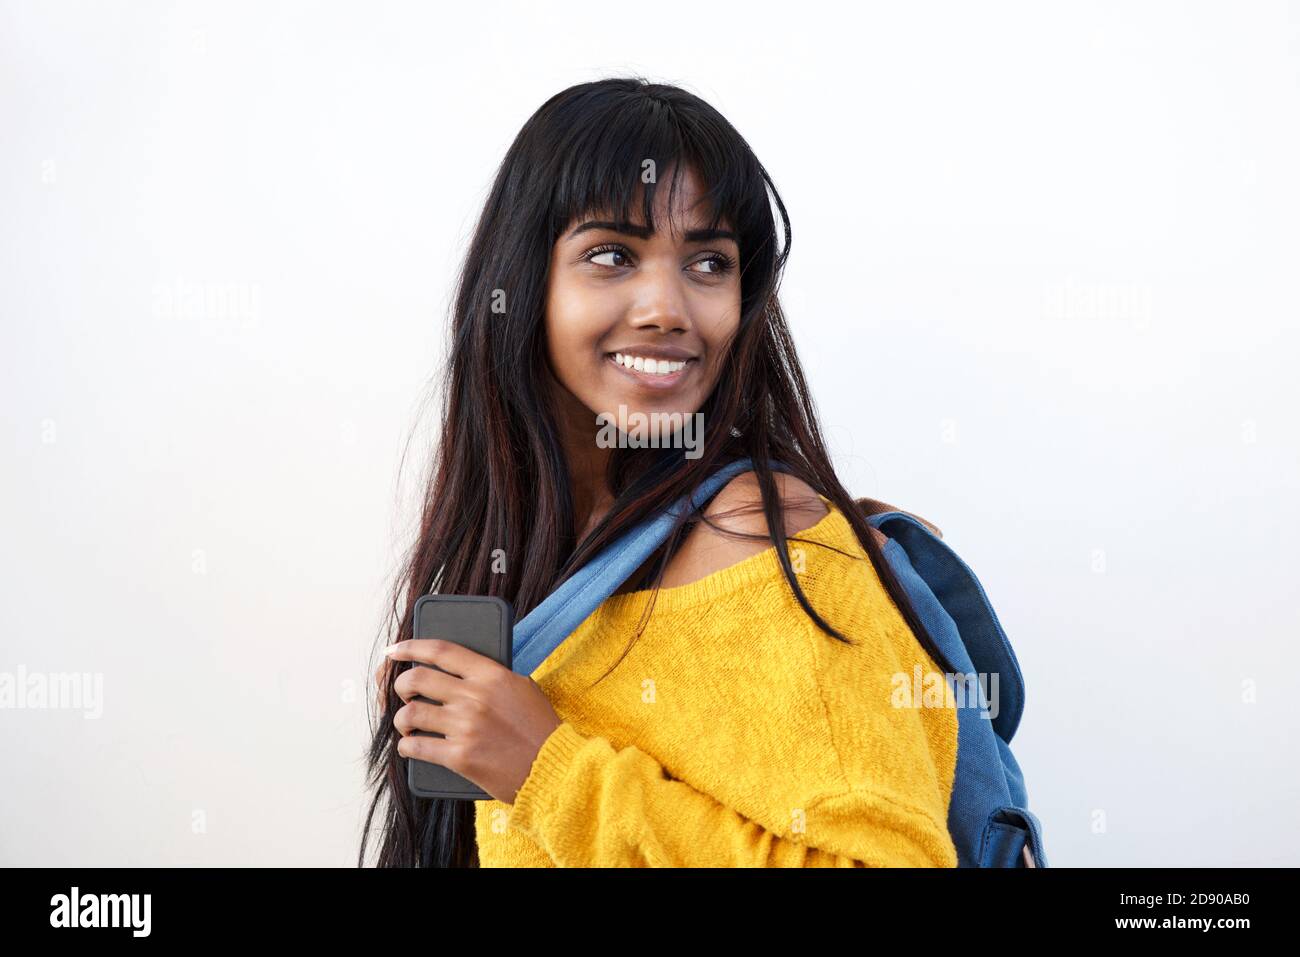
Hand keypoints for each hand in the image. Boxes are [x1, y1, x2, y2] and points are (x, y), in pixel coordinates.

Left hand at [387, 639, 562, 804]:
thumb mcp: (521, 687)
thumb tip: (458, 671)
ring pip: (409, 714)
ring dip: (401, 719)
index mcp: (491, 675)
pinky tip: (410, 746)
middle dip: (400, 685)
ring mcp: (465, 727)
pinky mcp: (459, 757)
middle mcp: (474, 697)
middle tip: (403, 692)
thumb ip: (491, 676)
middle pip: (416, 679)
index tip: (394, 650)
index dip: (410, 647)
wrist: (553, 767)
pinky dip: (406, 746)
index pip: (440, 651)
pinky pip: (415, 747)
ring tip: (407, 723)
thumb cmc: (539, 728)